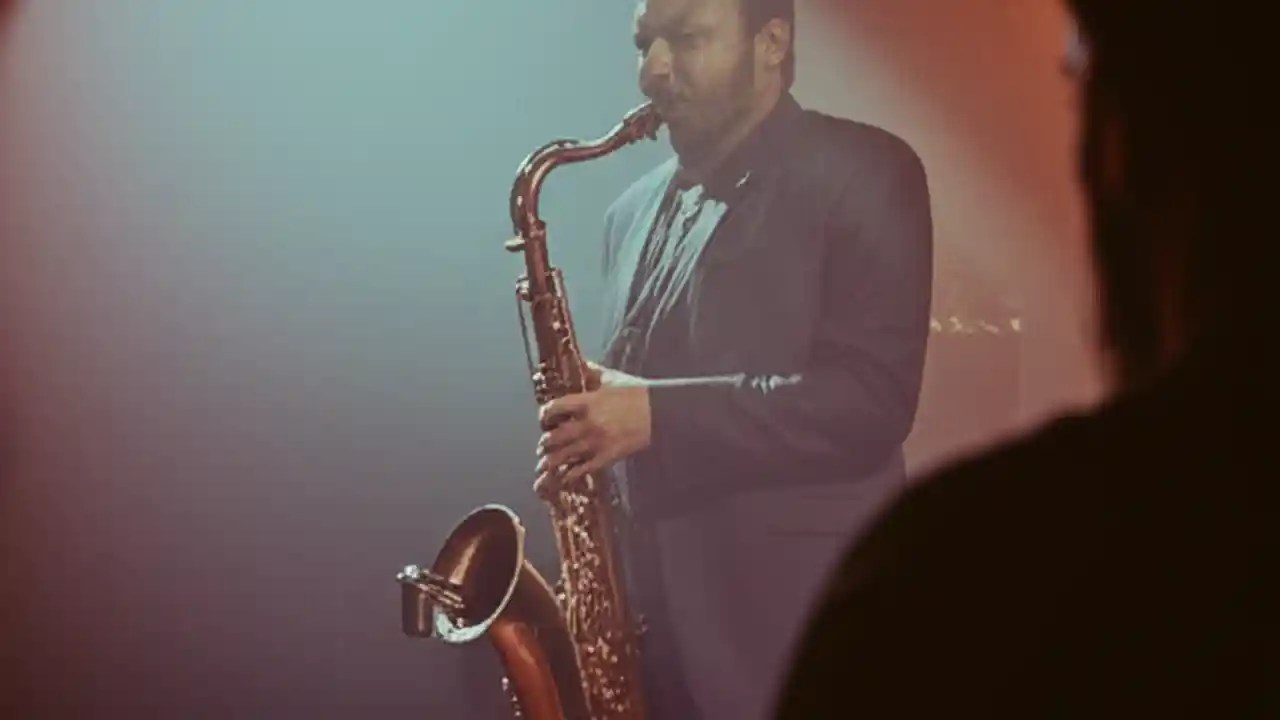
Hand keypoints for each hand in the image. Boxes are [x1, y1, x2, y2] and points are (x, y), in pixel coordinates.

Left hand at [534, 363, 650, 495]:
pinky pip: (583, 469)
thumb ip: (592, 372)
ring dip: (552, 459)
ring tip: (546, 462)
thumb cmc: (637, 393)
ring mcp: (597, 442)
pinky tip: (565, 475)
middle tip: (544, 443)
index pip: (554, 409)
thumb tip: (577, 362)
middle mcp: (588, 424)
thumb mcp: (612, 378)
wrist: (660, 412)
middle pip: (554, 437)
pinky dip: (571, 474)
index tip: (545, 419)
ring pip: (564, 455)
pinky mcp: (608, 456)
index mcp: (587, 402)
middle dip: (545, 441)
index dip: (544, 415)